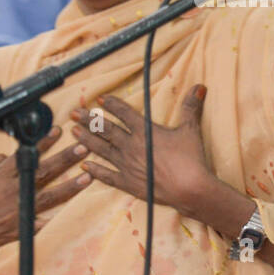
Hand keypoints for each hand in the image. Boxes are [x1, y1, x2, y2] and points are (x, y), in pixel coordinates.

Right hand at [0, 126, 92, 269]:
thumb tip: (4, 156)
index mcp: (0, 177)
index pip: (25, 155)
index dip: (43, 142)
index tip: (58, 130)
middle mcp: (10, 191)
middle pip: (43, 172)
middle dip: (65, 159)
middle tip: (84, 147)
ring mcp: (16, 212)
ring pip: (49, 197)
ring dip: (70, 187)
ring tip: (87, 176)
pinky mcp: (17, 231)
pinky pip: (41, 225)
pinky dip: (55, 220)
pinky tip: (73, 214)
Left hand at [70, 88, 212, 217]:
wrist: (189, 188)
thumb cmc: (191, 158)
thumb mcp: (191, 129)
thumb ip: (190, 107)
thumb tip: (199, 86)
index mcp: (145, 131)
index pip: (124, 113)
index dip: (112, 105)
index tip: (100, 99)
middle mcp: (131, 146)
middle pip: (106, 130)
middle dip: (89, 120)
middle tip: (74, 112)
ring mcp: (127, 165)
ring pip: (102, 150)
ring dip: (86, 140)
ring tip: (73, 132)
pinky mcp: (128, 183)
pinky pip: (107, 176)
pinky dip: (95, 171)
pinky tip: (83, 166)